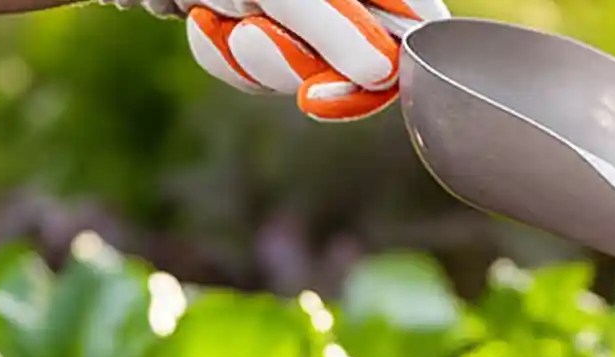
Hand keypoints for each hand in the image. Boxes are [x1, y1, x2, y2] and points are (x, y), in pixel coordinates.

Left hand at [178, 0, 449, 121]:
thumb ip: (337, 27)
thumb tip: (385, 73)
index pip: (411, 24)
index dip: (387, 64)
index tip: (345, 89)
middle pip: (357, 57)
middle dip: (298, 61)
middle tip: (255, 37)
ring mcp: (294, 8)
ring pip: (304, 68)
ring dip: (255, 59)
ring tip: (222, 21)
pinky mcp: (254, 21)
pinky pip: (259, 67)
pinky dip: (226, 56)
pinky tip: (203, 22)